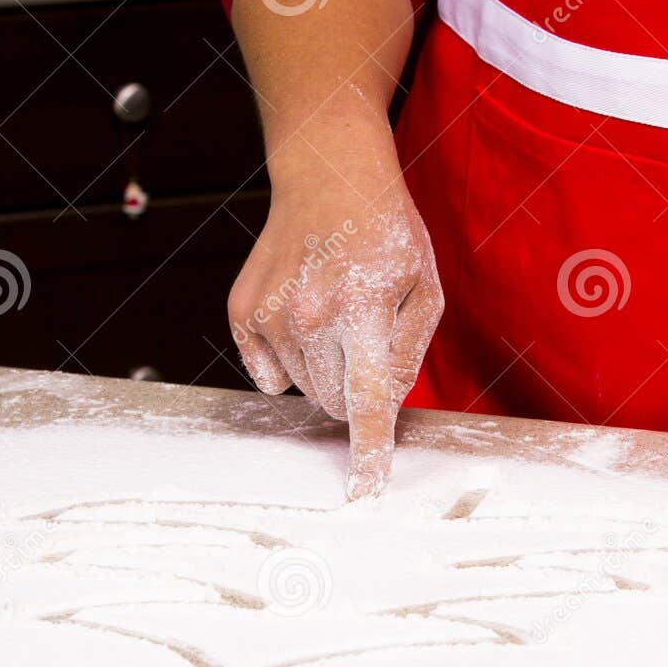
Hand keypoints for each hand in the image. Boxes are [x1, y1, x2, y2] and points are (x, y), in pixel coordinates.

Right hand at [228, 147, 442, 499]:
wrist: (327, 175)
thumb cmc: (385, 231)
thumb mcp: (424, 288)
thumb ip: (407, 354)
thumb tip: (382, 403)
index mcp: (363, 309)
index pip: (367, 400)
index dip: (369, 451)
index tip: (365, 491)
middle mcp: (309, 315)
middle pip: (335, 403)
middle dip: (355, 388)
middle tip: (366, 334)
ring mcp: (270, 315)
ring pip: (303, 389)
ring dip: (324, 367)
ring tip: (337, 310)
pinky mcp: (243, 312)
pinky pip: (267, 374)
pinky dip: (288, 360)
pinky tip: (304, 316)